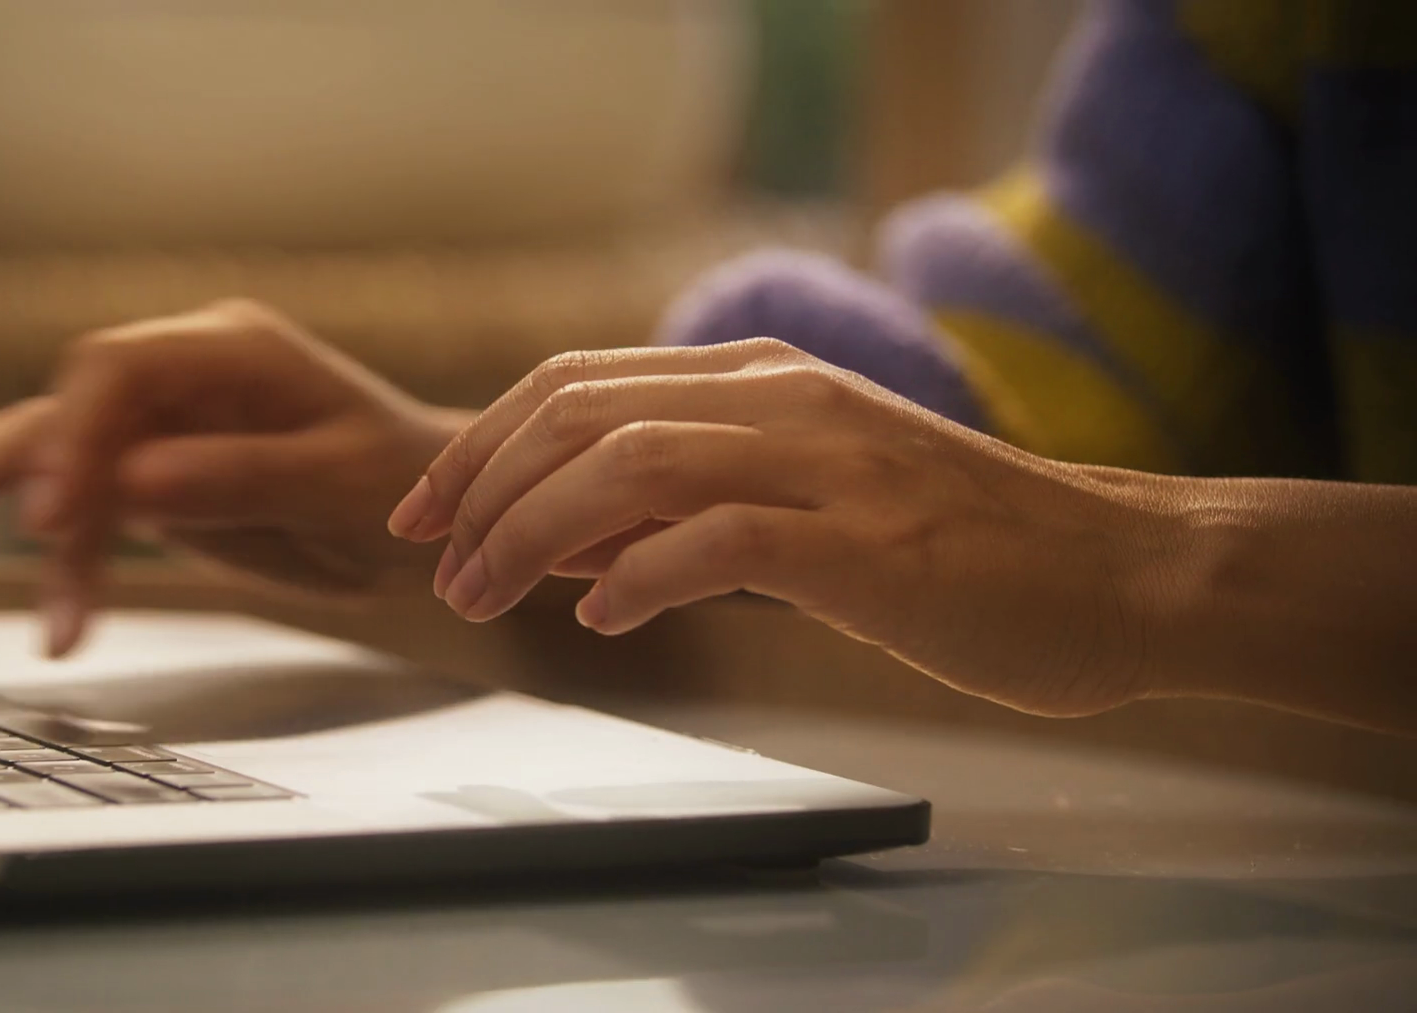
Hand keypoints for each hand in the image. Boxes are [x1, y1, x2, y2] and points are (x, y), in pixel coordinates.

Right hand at [0, 299, 464, 656]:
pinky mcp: (148, 469)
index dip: (72, 437)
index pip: (118, 371)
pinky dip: (3, 497)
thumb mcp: (340, 486)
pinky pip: (66, 481)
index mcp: (231, 350)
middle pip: (67, 406)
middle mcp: (182, 372)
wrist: (429, 523)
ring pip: (52, 445)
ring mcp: (160, 420)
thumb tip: (134, 482)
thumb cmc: (403, 491)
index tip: (49, 517)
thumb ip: (241, 479)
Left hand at [386, 339, 1180, 717]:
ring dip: (532, 532)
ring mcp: (828, 463)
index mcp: (761, 378)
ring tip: (485, 595)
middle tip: (437, 565)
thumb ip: (690, 505)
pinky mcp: (867, 543)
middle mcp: (783, 399)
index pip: (576, 384)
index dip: (483, 444)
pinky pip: (721, 540)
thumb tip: (566, 540)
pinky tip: (600, 617)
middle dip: (484, 490)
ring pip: (631, 463)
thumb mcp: (806, 497)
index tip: (428, 511)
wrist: (1122, 571)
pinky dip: (638, 575)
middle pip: (581, 413)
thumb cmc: (960, 547)